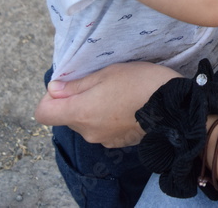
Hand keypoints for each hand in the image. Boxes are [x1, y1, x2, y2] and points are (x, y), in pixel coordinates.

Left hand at [34, 61, 179, 147]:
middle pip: (66, 117)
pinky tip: (126, 106)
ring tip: (116, 94)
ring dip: (93, 110)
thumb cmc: (139, 83)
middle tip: (99, 83)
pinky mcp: (118, 143)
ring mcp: (103, 140)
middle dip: (76, 101)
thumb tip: (53, 90)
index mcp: (80, 113)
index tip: (66, 86)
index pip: (43, 113)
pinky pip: (102, 130)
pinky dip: (107, 118)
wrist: (174, 106)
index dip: (50, 98)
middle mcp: (87, 132)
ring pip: (86, 123)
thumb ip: (76, 85)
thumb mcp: (106, 73)